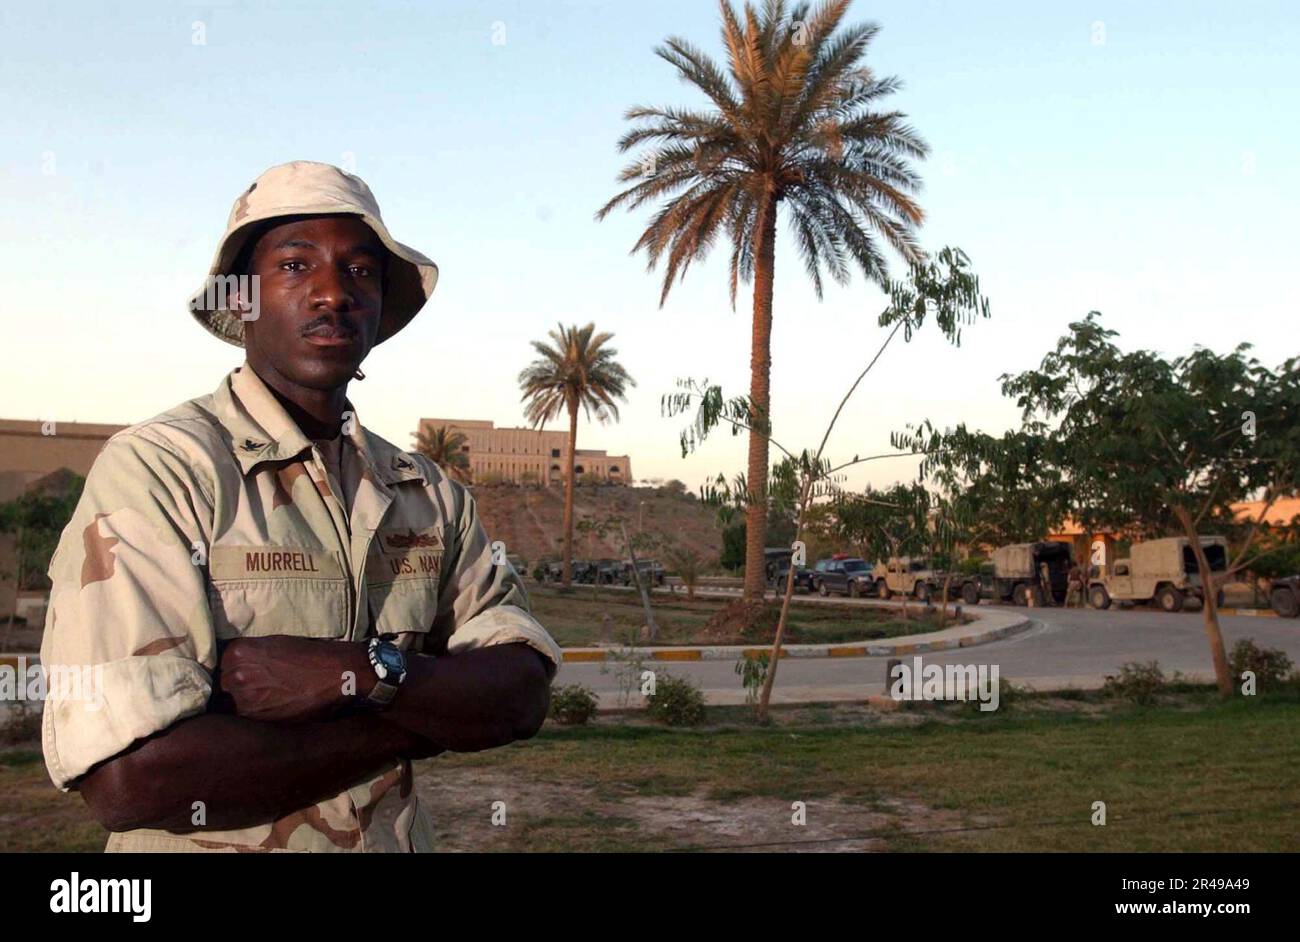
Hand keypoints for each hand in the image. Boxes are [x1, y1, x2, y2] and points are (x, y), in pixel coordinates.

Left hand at [215, 636, 370, 724]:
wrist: (337, 674)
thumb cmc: (310, 656)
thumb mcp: (274, 644)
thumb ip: (248, 656)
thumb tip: (232, 668)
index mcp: (237, 652)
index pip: (219, 667)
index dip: (233, 673)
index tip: (245, 677)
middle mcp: (235, 675)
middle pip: (223, 687)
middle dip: (236, 689)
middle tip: (259, 690)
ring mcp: (243, 700)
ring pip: (232, 706)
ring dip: (245, 706)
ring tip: (269, 702)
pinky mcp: (257, 720)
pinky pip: (246, 721)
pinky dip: (256, 719)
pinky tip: (274, 711)